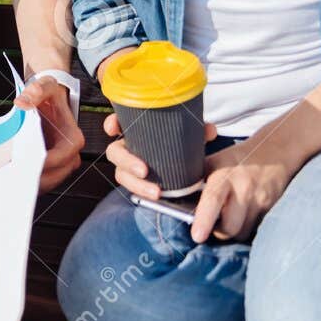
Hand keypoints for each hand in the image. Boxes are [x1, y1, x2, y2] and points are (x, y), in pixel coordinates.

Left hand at [15, 79, 84, 191]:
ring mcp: (62, 163)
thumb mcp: (46, 86)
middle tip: (11, 174)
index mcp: (73, 139)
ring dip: (30, 181)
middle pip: (54, 176)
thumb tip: (22, 103)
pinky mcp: (52, 167)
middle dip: (33, 177)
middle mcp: (71, 155)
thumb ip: (36, 91)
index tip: (23, 161)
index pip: (59, 159)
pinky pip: (42, 180)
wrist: (49, 98)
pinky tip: (14, 175)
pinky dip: (29, 179)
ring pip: (48, 182)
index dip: (42, 163)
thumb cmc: (51, 95)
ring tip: (10, 176)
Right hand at [103, 111, 217, 199]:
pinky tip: (156, 197)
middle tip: (144, 170)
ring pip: (122, 175)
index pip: (116, 123)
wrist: (184, 161)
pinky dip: (143, 193)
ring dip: (137, 184)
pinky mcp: (136, 182)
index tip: (113, 129)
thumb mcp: (188, 134)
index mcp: (133, 130)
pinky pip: (134, 189)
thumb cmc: (179, 141)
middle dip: (126, 161)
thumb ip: (197, 130)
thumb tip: (209, 130)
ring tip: (156, 193)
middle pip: (114, 152)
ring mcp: (129, 166)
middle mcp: (127, 147)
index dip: (111, 124)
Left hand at [188, 139, 297, 243]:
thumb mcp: (214, 162)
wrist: (275, 151)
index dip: (204, 220)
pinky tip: (244, 216)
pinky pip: (258, 228)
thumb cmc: (237, 159)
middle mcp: (244, 189)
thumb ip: (197, 180)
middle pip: (230, 227)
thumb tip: (178, 201)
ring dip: (234, 231)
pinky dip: (248, 227)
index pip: (213, 199)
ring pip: (244, 232)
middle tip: (214, 225)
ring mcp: (261, 200)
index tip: (197, 236)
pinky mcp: (273, 208)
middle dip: (219, 232)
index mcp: (224, 175)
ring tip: (229, 219)